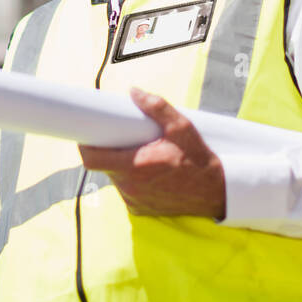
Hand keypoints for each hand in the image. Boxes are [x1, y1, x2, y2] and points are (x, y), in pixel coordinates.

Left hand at [78, 87, 225, 220]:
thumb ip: (156, 107)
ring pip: (116, 179)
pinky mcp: (140, 210)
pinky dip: (132, 181)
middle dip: (110, 151)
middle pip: (105, 166)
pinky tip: (149, 174)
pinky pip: (127, 192)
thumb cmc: (198, 159)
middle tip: (125, 139)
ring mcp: (134, 201)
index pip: (92, 159)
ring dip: (122, 166)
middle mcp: (130, 187)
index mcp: (135, 167)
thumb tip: (133, 91)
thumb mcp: (181, 128)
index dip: (86, 146)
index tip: (88, 134)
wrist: (216, 193)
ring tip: (141, 155)